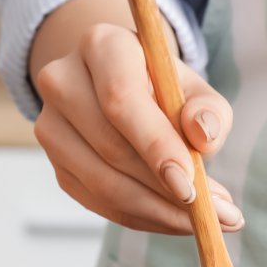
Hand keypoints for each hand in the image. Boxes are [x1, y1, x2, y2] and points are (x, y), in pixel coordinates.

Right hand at [30, 0, 241, 234]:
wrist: (122, 88)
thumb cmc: (165, 88)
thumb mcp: (195, 89)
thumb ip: (209, 111)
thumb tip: (203, 137)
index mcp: (101, 46)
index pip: (121, 100)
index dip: (156, 146)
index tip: (191, 187)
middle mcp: (62, 81)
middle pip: (111, 147)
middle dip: (165, 190)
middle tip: (215, 214)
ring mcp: (51, 125)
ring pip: (102, 183)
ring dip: (157, 210)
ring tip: (203, 220)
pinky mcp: (56, 163)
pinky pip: (98, 202)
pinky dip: (141, 217)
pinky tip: (173, 218)